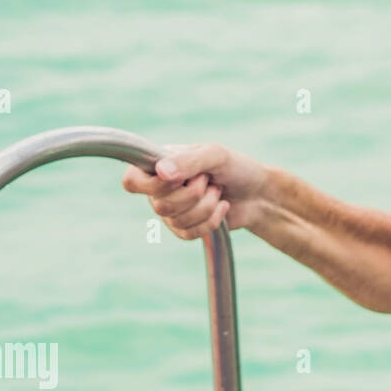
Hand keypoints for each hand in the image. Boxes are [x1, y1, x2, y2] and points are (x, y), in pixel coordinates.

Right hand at [121, 143, 268, 238]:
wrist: (259, 193)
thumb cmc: (236, 167)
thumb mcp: (216, 155)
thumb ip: (189, 160)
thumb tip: (161, 173)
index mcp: (159, 164)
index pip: (131, 180)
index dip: (150, 185)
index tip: (176, 178)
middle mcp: (159, 188)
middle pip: (159, 205)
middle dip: (193, 194)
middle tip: (209, 180)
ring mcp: (171, 210)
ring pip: (175, 221)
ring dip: (206, 206)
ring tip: (217, 191)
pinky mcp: (185, 228)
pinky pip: (188, 234)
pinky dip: (211, 221)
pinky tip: (222, 207)